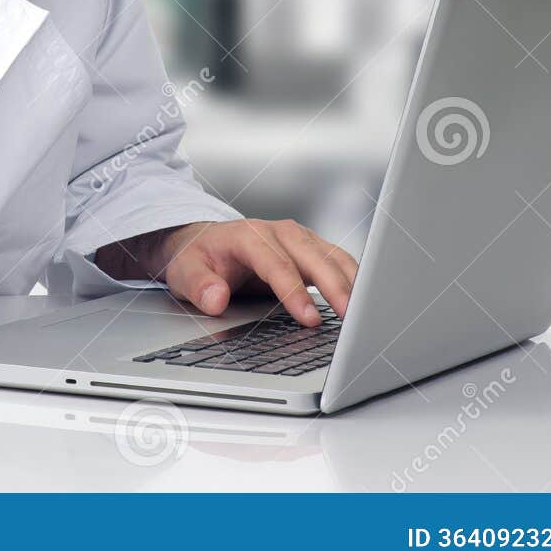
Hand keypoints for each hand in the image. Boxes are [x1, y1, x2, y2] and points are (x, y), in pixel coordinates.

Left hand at [120, 219, 358, 325]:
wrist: (202, 242)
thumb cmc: (196, 258)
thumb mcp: (184, 272)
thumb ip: (198, 285)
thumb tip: (215, 299)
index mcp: (248, 235)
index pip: (276, 264)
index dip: (294, 291)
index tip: (308, 318)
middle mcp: (278, 232)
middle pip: (313, 257)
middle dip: (335, 287)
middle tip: (351, 318)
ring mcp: (298, 239)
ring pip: (332, 257)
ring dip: (352, 283)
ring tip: (367, 314)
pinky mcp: (310, 251)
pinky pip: (338, 263)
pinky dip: (354, 281)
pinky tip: (364, 303)